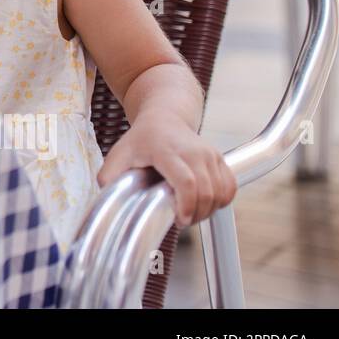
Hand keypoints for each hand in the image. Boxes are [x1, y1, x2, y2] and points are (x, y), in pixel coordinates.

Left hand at [97, 113, 236, 227]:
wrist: (165, 118)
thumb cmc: (141, 139)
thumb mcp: (119, 154)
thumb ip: (110, 178)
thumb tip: (108, 200)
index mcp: (166, 150)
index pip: (186, 181)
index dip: (187, 204)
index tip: (180, 219)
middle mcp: (193, 150)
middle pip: (206, 191)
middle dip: (196, 213)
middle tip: (182, 221)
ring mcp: (210, 154)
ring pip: (220, 192)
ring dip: (208, 210)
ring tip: (190, 213)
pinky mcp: (220, 159)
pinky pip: (230, 188)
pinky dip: (221, 201)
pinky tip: (204, 204)